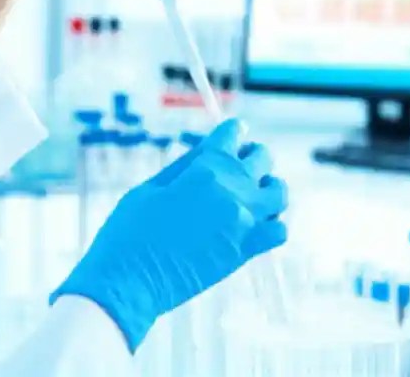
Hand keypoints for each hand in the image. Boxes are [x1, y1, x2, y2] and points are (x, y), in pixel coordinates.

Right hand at [51, 119, 289, 351]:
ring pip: (278, 192)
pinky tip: (254, 222)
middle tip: (241, 160)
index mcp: (204, 169)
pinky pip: (279, 230)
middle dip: (251, 154)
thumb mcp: (151, 187)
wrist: (130, 280)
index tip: (234, 131)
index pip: (232, 135)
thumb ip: (185, 165)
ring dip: (268, 185)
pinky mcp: (246, 250)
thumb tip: (208, 148)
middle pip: (262, 158)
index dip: (232, 130)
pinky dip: (272, 223)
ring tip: (253, 190)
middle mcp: (231, 191)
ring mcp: (243, 222)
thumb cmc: (129, 231)